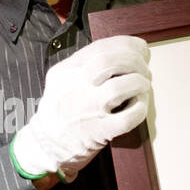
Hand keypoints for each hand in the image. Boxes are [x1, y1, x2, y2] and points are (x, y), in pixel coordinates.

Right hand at [11, 35, 150, 181]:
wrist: (46, 144)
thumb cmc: (62, 109)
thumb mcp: (64, 78)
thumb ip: (89, 62)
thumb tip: (133, 49)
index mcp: (67, 71)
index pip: (101, 47)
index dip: (128, 45)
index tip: (139, 50)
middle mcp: (75, 87)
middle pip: (110, 62)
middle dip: (135, 62)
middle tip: (143, 70)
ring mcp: (88, 110)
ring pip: (120, 87)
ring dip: (140, 83)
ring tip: (142, 87)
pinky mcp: (100, 132)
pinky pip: (128, 118)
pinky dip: (140, 109)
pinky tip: (139, 105)